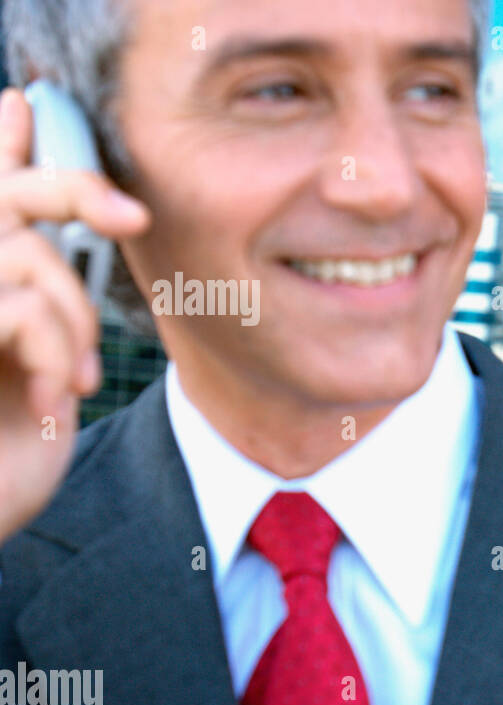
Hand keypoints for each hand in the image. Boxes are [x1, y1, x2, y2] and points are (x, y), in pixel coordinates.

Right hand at [0, 86, 149, 544]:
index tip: (28, 101)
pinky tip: (46, 399)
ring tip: (73, 380)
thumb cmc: (5, 448)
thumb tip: (81, 231)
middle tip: (131, 218)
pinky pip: (15, 303)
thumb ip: (45, 299)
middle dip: (74, 188)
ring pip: (24, 255)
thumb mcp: (41, 365)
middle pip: (9, 196)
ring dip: (71, 322)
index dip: (5, 144)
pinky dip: (51, 351)